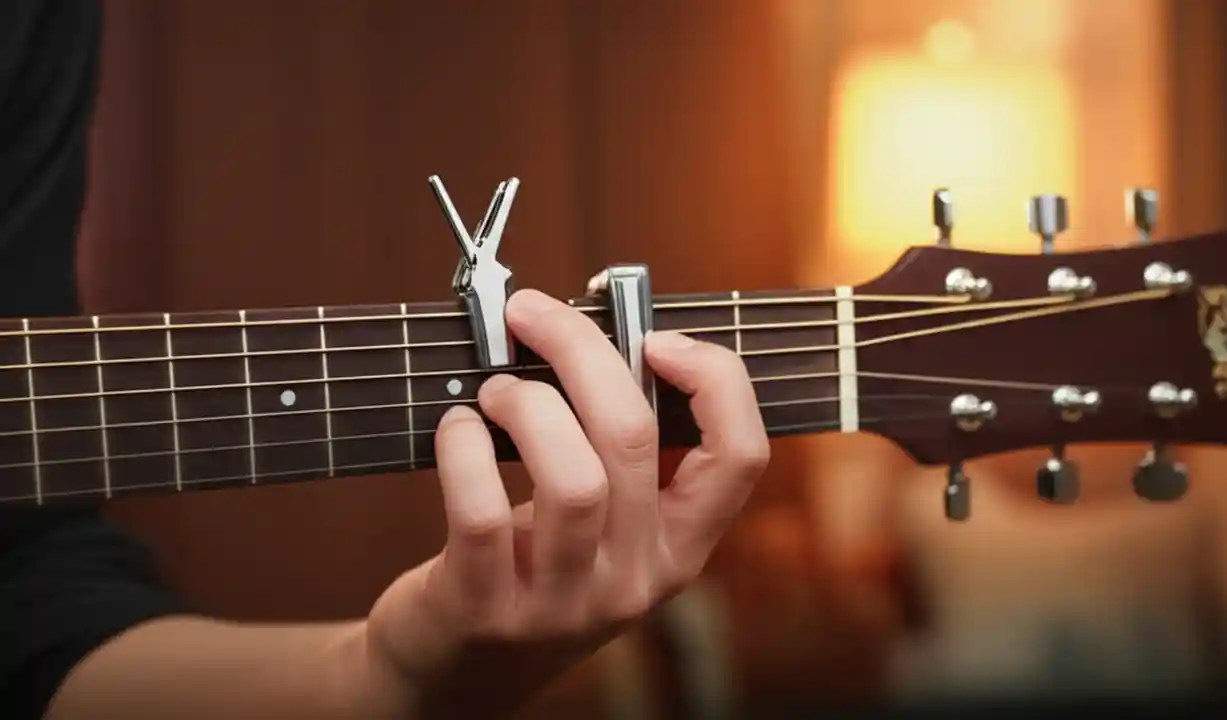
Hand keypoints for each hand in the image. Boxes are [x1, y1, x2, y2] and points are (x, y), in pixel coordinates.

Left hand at [361, 289, 769, 716]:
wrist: (459, 669)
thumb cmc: (534, 565)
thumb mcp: (606, 523)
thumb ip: (623, 449)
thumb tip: (604, 337)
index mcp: (681, 544)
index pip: (742, 455)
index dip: (714, 379)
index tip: (655, 336)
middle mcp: (638, 576)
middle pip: (635, 438)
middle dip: (581, 351)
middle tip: (532, 315)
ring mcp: (565, 601)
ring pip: (573, 478)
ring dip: (526, 404)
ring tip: (495, 390)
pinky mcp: (487, 609)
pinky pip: (481, 511)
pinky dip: (463, 449)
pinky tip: (456, 429)